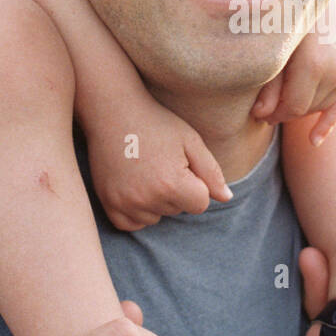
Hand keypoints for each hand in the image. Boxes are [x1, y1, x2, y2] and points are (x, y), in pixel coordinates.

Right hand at [85, 84, 231, 228]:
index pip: (201, 204)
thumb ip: (212, 172)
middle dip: (175, 191)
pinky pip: (131, 223)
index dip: (196, 183)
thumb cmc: (157, 123)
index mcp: (172, 184)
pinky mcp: (108, 204)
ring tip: (145, 170)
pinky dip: (136, 211)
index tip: (181, 163)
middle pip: (178, 210)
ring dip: (156, 201)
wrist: (113, 112)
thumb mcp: (191, 141)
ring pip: (156, 217)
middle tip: (159, 162)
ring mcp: (124, 203)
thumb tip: (227, 198)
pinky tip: (134, 185)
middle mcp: (147, 199)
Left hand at [251, 0, 335, 144]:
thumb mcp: (274, 42)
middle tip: (262, 108)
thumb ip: (268, 82)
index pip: (293, 107)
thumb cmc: (287, 9)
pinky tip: (313, 141)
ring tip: (278, 98)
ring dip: (300, 108)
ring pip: (319, 107)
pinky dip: (326, 124)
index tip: (256, 111)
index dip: (273, 113)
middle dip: (284, 110)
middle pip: (306, 109)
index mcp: (316, 63)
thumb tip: (260, 116)